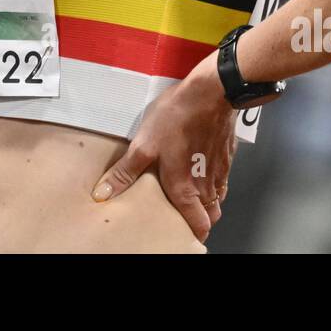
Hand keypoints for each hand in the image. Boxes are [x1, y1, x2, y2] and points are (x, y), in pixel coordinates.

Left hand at [90, 53, 236, 242]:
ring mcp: (220, 169)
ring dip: (208, 202)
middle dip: (202, 221)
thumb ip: (124, 172)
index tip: (184, 237)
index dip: (194, 235)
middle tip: (186, 218)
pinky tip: (202, 170)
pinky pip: (223, 177)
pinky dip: (215, 182)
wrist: (211, 93)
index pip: (199, 225)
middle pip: (211, 215)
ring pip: (218, 197)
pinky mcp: (227, 154)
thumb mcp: (143, 144)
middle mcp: (206, 184)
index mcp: (186, 188)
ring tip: (193, 198)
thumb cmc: (177, 118)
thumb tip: (103, 194)